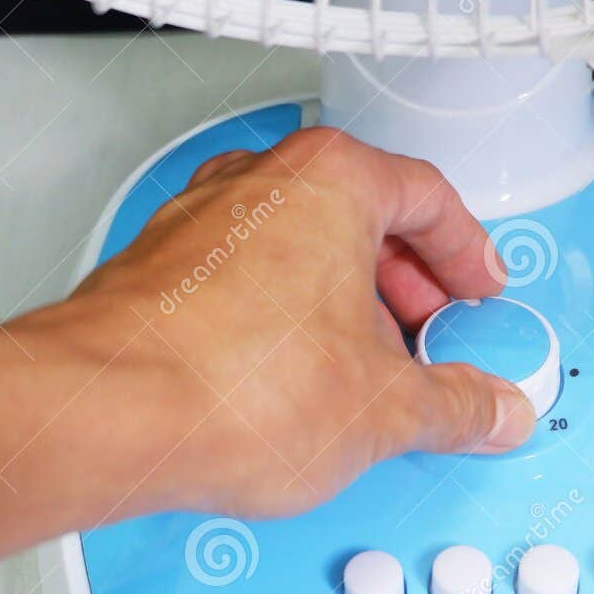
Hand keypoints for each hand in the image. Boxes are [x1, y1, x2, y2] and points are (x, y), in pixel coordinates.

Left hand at [21, 127, 536, 519]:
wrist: (104, 414)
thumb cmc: (226, 384)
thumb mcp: (385, 409)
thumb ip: (455, 404)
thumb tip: (488, 409)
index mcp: (332, 179)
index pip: (429, 196)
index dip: (467, 253)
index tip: (476, 288)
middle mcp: (259, 180)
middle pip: (361, 214)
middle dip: (405, 283)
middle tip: (428, 335)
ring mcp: (199, 219)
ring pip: (296, 243)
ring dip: (341, 300)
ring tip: (360, 366)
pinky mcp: (157, 267)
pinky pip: (244, 276)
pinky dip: (281, 313)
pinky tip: (289, 377)